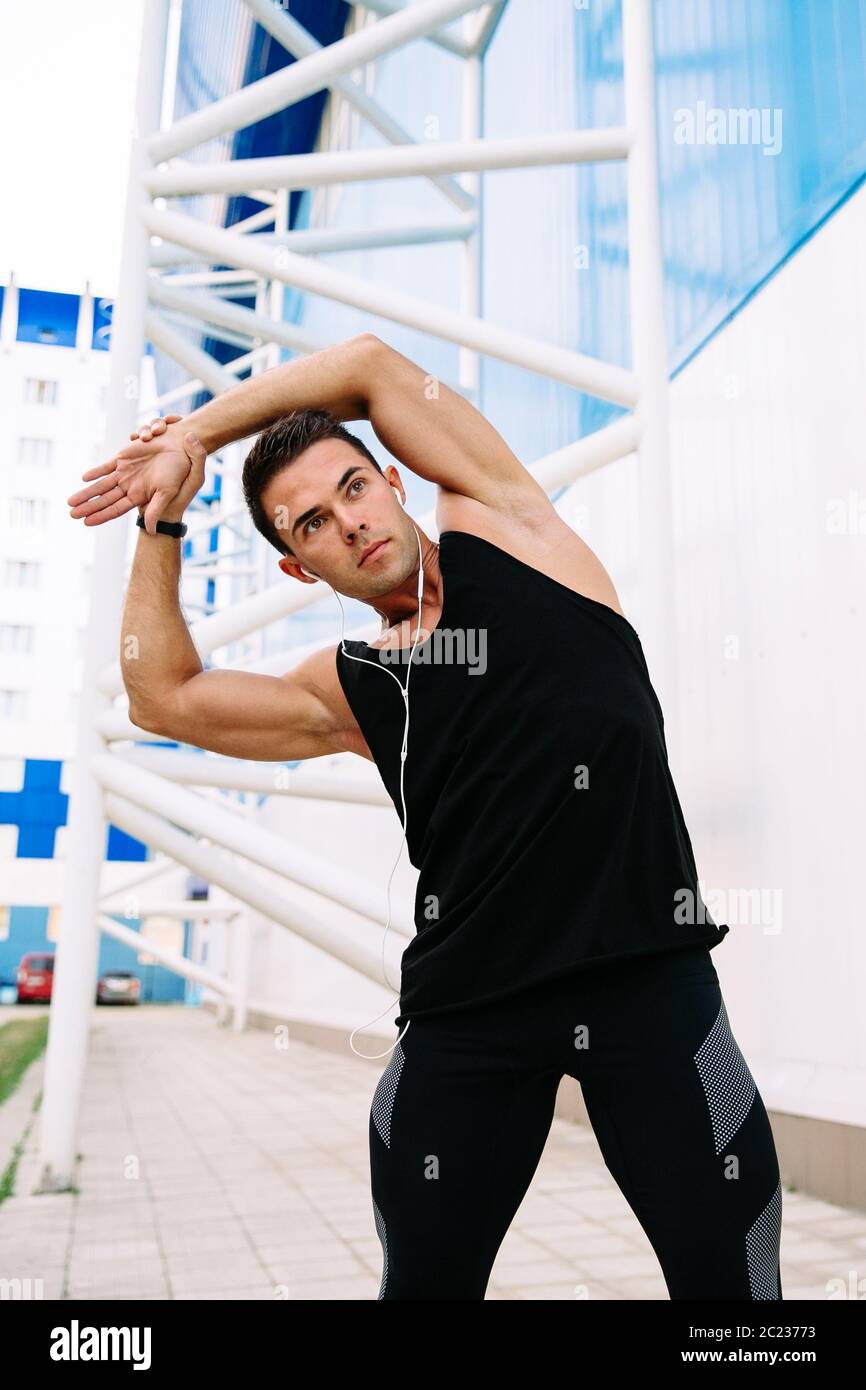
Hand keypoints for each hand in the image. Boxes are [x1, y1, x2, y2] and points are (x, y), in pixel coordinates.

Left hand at [67, 416, 206, 531]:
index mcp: (139, 497)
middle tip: (71, 514)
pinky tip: (84, 478)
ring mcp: (125, 472)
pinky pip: (106, 466)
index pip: (115, 509)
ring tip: (70, 501)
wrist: (181, 448)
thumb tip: (150, 531)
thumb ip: (155, 510)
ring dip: (86, 492)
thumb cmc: (178, 471)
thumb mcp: (167, 492)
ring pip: (101, 484)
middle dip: (87, 506)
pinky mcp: (124, 457)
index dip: (100, 516)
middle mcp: (130, 486)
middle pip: (104, 499)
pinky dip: (96, 472)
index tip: (85, 522)